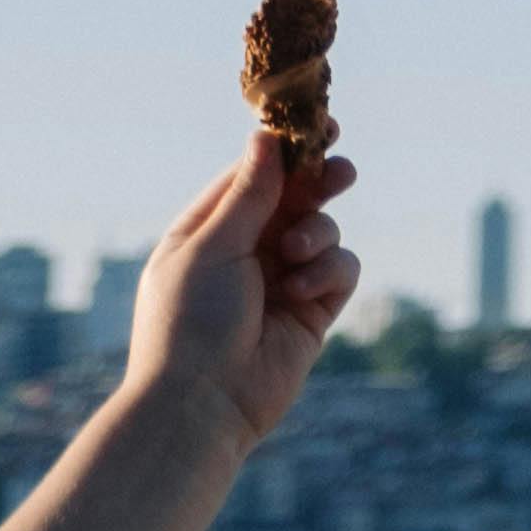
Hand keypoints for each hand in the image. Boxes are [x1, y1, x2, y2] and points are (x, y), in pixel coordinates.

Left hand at [126, 130, 358, 459]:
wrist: (202, 406)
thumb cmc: (190, 323)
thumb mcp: (212, 246)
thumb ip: (249, 193)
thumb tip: (266, 137)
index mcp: (209, 231)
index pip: (254, 174)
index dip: (287, 147)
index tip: (320, 123)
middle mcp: (247, 252)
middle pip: (297, 196)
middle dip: (320, 180)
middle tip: (338, 171)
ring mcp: (282, 280)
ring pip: (324, 227)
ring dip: (317, 231)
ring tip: (296, 254)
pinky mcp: (312, 310)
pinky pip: (341, 268)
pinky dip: (328, 270)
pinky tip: (301, 290)